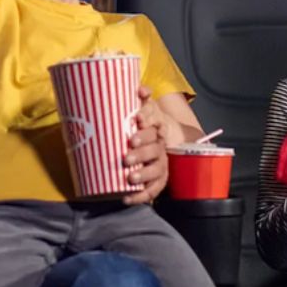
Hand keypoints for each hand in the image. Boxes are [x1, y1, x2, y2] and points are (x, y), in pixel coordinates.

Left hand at [122, 86, 167, 204]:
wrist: (156, 140)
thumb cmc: (139, 124)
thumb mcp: (141, 110)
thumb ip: (140, 99)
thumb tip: (140, 88)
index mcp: (156, 128)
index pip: (155, 126)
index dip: (145, 126)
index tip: (135, 124)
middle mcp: (160, 146)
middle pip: (155, 150)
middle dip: (142, 154)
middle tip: (126, 157)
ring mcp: (161, 164)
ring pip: (157, 171)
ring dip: (144, 175)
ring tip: (130, 178)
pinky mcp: (158, 180)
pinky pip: (153, 190)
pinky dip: (141, 196)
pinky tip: (127, 198)